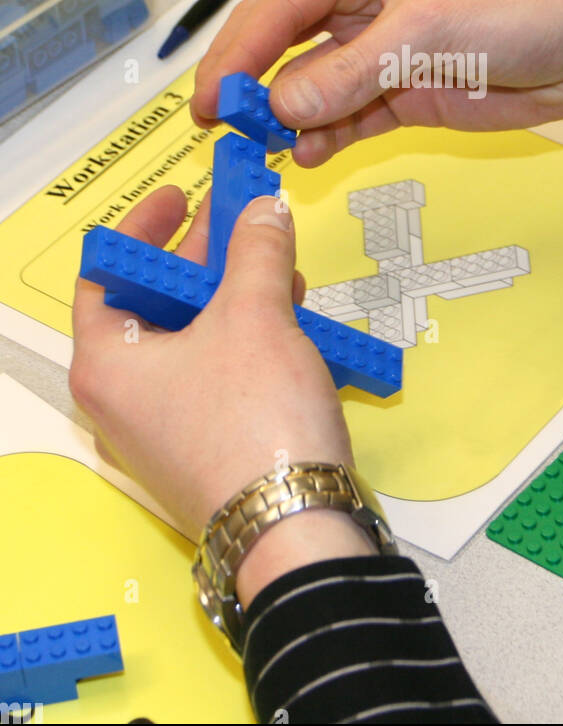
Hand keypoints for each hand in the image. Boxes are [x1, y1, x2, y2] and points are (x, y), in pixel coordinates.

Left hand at [71, 187, 373, 604]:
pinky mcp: (205, 444)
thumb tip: (263, 210)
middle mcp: (123, 396)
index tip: (182, 197)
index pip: (104, 273)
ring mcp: (164, 425)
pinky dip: (249, 336)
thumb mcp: (255, 315)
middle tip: (243, 216)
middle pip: (155, 301)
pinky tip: (292, 313)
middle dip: (205, 255)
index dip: (144, 227)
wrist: (294, 527)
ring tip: (280, 261)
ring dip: (236, 292)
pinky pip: (217, 371)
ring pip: (194, 336)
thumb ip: (257, 250)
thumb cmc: (253, 418)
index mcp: (106, 361)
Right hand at [192, 0, 562, 166]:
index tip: (207, 101)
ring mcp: (386, 49)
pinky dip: (327, 136)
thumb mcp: (429, 30)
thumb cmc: (524, 1)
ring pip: (315, 88)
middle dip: (255, 87)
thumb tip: (280, 110)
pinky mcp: (410, 91)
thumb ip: (349, 73)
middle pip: (286, 45)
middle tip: (224, 134)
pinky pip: (351, 116)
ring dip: (290, 119)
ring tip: (263, 153)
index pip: (278, 6)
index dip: (237, 53)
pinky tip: (308, 156)